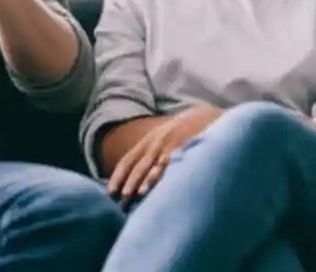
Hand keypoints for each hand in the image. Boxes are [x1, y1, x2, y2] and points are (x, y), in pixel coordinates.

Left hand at [108, 105, 223, 201]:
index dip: (118, 176)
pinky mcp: (181, 146)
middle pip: (137, 164)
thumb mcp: (164, 139)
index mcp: (148, 141)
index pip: (128, 159)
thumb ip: (152, 155)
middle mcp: (154, 142)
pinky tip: (157, 183)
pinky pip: (169, 161)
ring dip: (140, 179)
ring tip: (132, 194)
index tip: (110, 192)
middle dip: (127, 182)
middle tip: (119, 199)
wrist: (205, 115)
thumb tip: (140, 178)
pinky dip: (160, 172)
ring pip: (150, 164)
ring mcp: (167, 144)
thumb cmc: (184, 133)